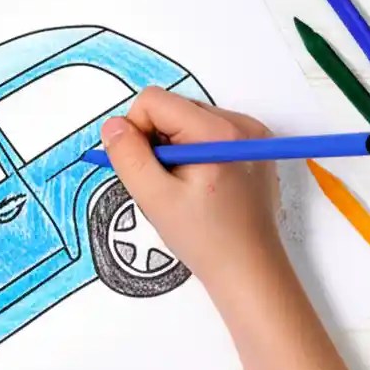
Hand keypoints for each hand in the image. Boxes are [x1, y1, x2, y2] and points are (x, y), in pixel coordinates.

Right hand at [100, 87, 282, 294]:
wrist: (250, 269)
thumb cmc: (206, 239)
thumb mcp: (155, 199)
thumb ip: (129, 157)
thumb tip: (113, 126)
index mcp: (217, 132)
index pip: (154, 100)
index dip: (136, 131)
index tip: (144, 167)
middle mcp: (241, 123)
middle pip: (174, 107)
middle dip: (158, 140)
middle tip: (166, 182)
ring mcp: (253, 134)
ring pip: (190, 120)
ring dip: (176, 147)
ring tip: (186, 186)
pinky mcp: (256, 146)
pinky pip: (210, 132)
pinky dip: (196, 152)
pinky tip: (203, 185)